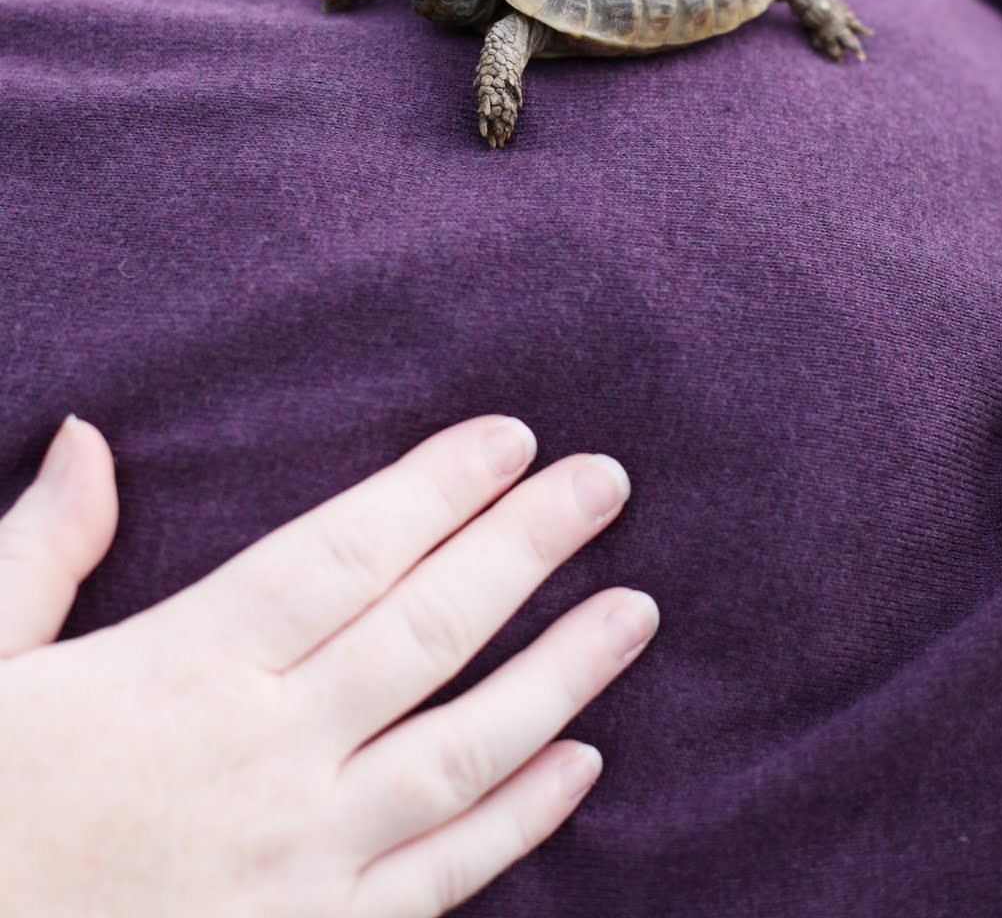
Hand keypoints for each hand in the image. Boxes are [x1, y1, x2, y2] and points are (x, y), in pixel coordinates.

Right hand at [0, 415, 656, 915]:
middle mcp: (261, 756)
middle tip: (606, 482)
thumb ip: (43, 550)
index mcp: (180, 670)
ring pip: (462, 750)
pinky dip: (520, 820)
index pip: (341, 554)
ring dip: (560, 674)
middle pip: (424, 630)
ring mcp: (300, 863)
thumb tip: (88, 435)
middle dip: (527, 547)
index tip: (511, 439)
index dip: (436, 488)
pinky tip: (583, 762)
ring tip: (636, 610)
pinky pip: (442, 878)